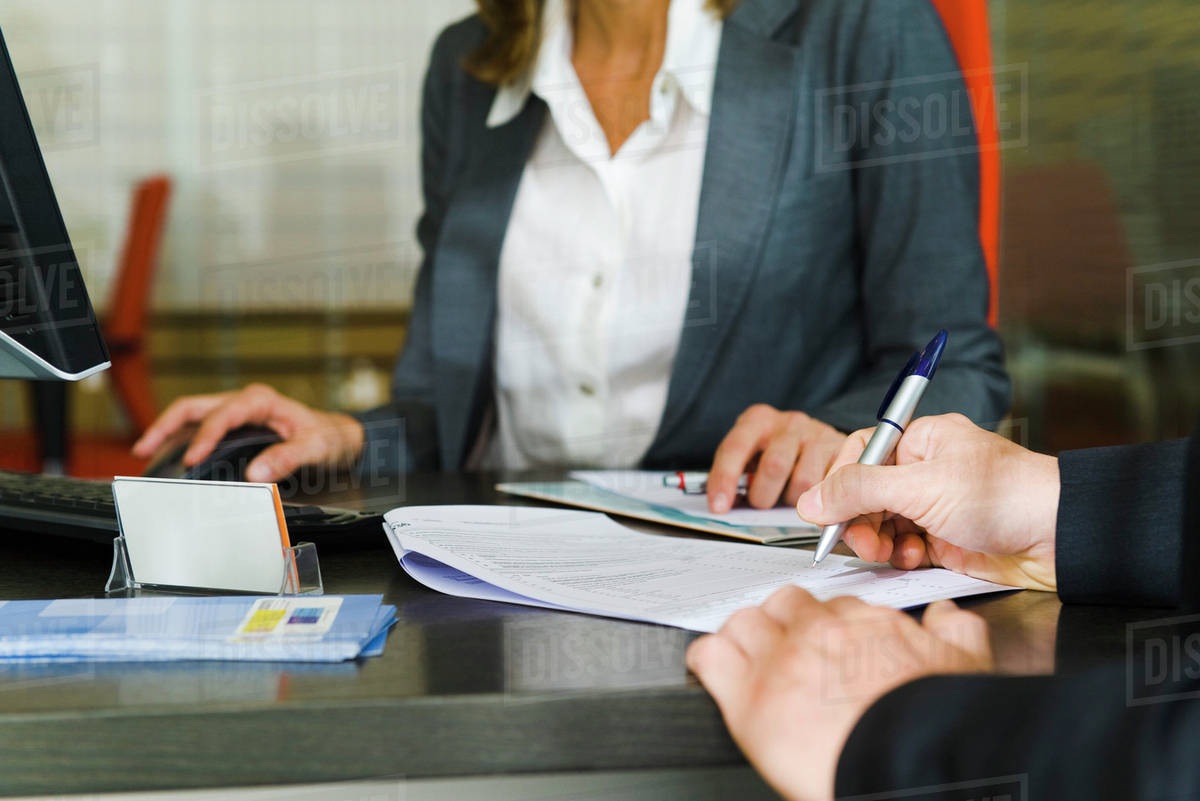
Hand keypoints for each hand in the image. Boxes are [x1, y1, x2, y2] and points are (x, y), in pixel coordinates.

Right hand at [132, 383, 365, 482]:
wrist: (339, 436)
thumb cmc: (328, 437)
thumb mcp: (316, 447)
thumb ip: (289, 457)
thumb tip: (257, 472)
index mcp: (261, 401)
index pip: (223, 415)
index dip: (205, 436)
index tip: (193, 458)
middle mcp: (245, 402)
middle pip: (194, 407)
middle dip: (166, 425)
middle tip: (143, 447)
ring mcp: (237, 413)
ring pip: (192, 415)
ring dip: (167, 431)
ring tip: (145, 452)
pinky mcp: (235, 427)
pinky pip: (201, 428)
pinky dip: (181, 439)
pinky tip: (170, 456)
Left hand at [687, 587, 991, 800]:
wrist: (914, 762)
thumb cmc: (938, 723)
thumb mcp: (965, 666)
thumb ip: (955, 631)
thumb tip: (945, 615)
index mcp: (866, 624)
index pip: (832, 604)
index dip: (825, 624)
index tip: (824, 641)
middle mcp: (820, 633)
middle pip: (783, 603)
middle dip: (782, 622)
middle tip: (784, 649)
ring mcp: (780, 660)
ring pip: (744, 622)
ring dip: (745, 637)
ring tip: (748, 659)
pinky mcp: (748, 697)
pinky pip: (711, 656)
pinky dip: (709, 659)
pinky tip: (716, 670)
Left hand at [707, 405, 846, 512]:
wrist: (815, 438)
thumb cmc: (774, 451)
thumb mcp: (750, 454)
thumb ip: (737, 474)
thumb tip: (723, 506)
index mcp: (757, 420)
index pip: (735, 448)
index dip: (724, 479)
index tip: (719, 507)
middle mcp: (788, 422)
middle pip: (774, 466)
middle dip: (763, 496)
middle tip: (762, 504)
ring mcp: (817, 434)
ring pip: (804, 483)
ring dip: (793, 501)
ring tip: (789, 496)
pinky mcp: (842, 449)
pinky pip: (830, 486)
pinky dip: (819, 501)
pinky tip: (813, 496)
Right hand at [796, 414, 1058, 590]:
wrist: (1061, 538)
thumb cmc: (1006, 496)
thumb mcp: (921, 487)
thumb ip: (859, 491)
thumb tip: (811, 501)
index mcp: (923, 440)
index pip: (862, 452)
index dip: (841, 480)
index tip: (827, 509)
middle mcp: (927, 470)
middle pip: (867, 492)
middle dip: (859, 518)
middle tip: (861, 539)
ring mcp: (935, 506)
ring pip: (882, 522)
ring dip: (878, 539)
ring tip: (888, 551)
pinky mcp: (945, 539)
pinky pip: (904, 546)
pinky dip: (901, 555)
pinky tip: (913, 558)